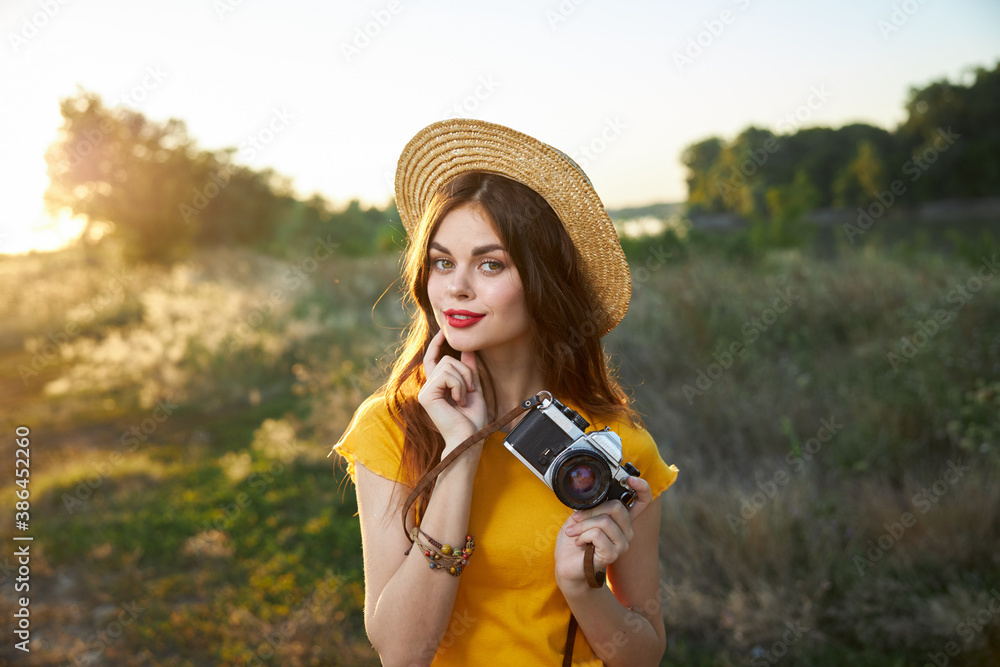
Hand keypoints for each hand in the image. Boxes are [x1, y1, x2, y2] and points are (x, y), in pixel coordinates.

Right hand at [417, 330, 486, 450]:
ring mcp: (425, 391)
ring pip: (447, 365)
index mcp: (437, 386)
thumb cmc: (472, 419)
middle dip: (465, 372)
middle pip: (447, 360)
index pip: (433, 360)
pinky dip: (459, 386)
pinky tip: (459, 401)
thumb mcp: (473, 389)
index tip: (444, 333)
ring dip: (463, 380)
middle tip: (470, 391)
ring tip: (464, 398)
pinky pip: (446, 375)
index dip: (436, 345)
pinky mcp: (426, 395)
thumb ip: (469, 370)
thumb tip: (468, 349)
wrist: (469, 437)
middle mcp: (428, 387)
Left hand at [554, 476, 653, 590]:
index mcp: (621, 519)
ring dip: (582, 525)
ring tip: (573, 532)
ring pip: (604, 521)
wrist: (567, 566)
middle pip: (616, 507)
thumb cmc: (575, 540)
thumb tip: (594, 493)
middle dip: (590, 511)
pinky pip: (597, 535)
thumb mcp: (584, 517)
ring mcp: (622, 543)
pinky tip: (579, 543)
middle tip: (576, 519)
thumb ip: (594, 506)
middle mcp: (627, 531)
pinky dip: (582, 536)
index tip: (630, 479)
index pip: (643, 501)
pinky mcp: (613, 554)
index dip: (642, 487)